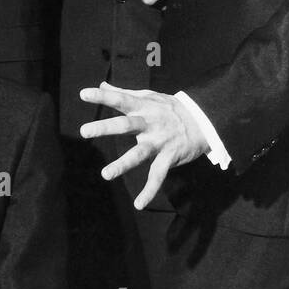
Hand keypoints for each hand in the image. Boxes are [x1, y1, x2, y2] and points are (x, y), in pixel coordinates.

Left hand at [79, 82, 210, 208]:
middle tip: (85, 131)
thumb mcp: (150, 96)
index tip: (84, 94)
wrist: (205, 120)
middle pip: (126, 125)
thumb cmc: (171, 108)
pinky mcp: (169, 157)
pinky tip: (139, 204)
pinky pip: (158, 176)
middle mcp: (150, 124)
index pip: (120, 99)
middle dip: (106, 128)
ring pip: (139, 154)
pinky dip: (150, 191)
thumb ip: (124, 93)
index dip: (103, 96)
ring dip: (122, 164)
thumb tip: (103, 84)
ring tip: (105, 175)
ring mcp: (159, 142)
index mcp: (144, 107)